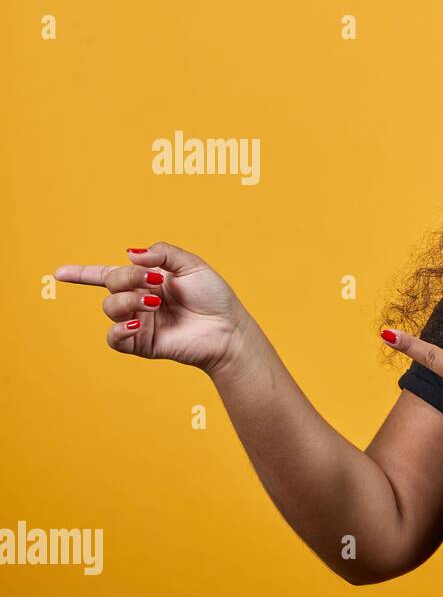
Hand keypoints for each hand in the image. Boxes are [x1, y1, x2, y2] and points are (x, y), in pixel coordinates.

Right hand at [54, 240, 252, 375]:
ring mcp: (139, 322)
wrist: (227, 329)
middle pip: (111, 283)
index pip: (108, 275)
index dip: (83, 274)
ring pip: (110, 308)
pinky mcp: (142, 343)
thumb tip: (130, 254)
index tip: (60, 272)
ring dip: (128, 300)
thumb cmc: (214, 297)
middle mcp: (139, 300)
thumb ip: (162, 253)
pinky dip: (120, 329)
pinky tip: (139, 323)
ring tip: (154, 303)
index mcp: (147, 280)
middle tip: (155, 282)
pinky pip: (114, 338)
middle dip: (127, 278)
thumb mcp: (192, 265)